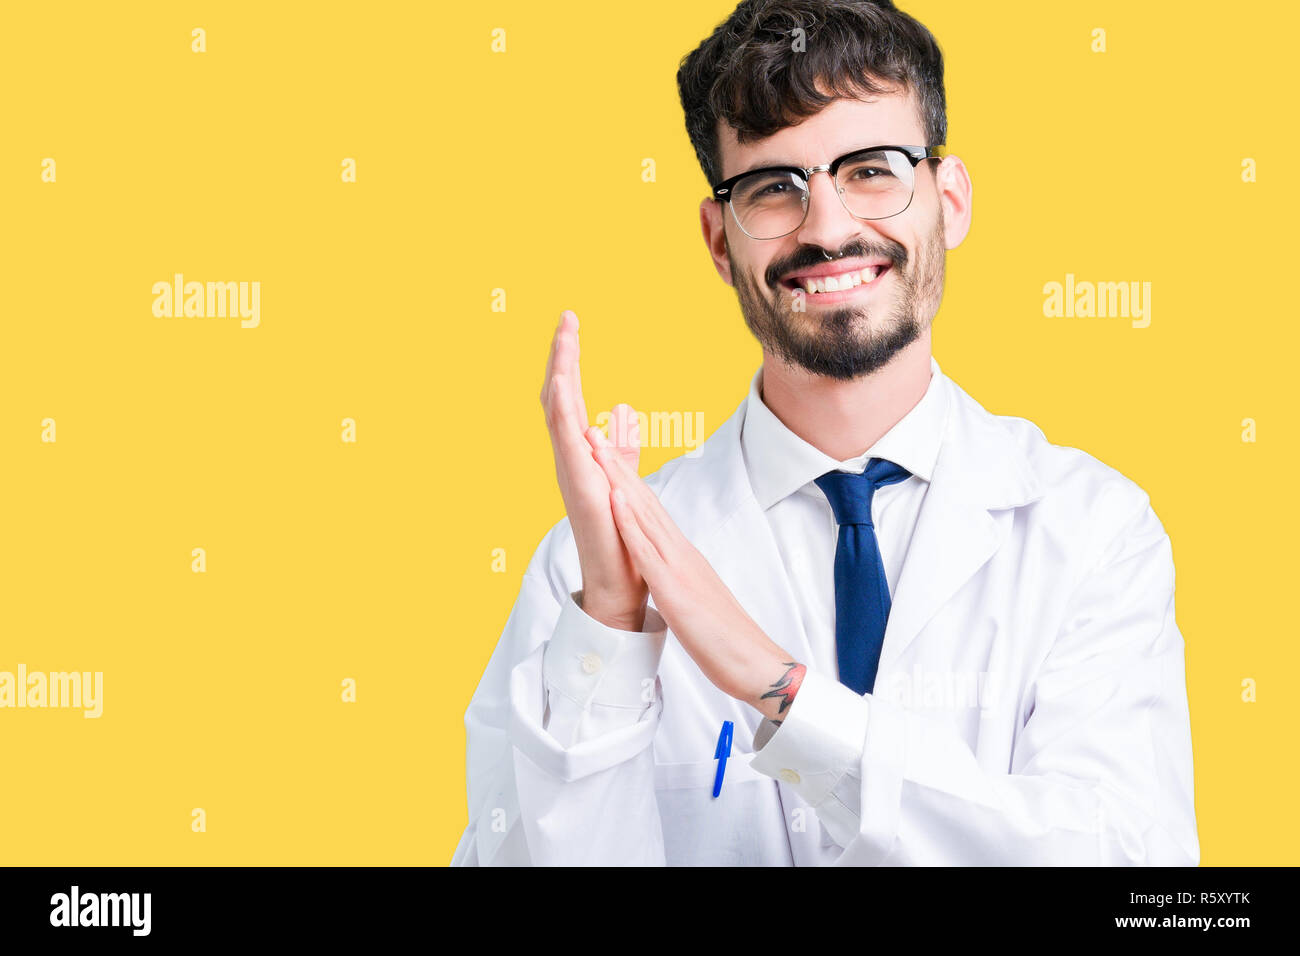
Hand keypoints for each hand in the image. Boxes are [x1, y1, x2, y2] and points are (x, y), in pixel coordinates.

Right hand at [540, 310, 648, 630]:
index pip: (572, 397)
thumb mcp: (622, 476)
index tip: (572, 324)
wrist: (617, 580)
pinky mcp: (578, 485)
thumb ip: (620, 445)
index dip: (570, 361)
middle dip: (563, 356)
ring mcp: (571, 470)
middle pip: (560, 396)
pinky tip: (561, 385)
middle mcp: (569, 457)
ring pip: (559, 412)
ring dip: (561, 373)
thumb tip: (622, 412)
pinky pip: (567, 442)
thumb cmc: (617, 535)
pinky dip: (562, 411)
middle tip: (566, 317)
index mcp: (580, 452)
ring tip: (563, 339)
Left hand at [586, 421, 804, 722]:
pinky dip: (629, 523)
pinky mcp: (675, 590)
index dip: (627, 482)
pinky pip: (647, 552)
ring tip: (597, 449)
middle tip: (593, 433)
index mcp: (684, 558)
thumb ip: (683, 582)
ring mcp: (679, 568)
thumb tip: (670, 575)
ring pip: (644, 515)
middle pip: (645, 502)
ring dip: (618, 481)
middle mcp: (681, 554)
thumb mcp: (697, 601)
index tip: (606, 457)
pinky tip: (614, 499)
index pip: (651, 512)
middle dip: (616, 467)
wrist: (758, 665)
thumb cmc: (728, 640)